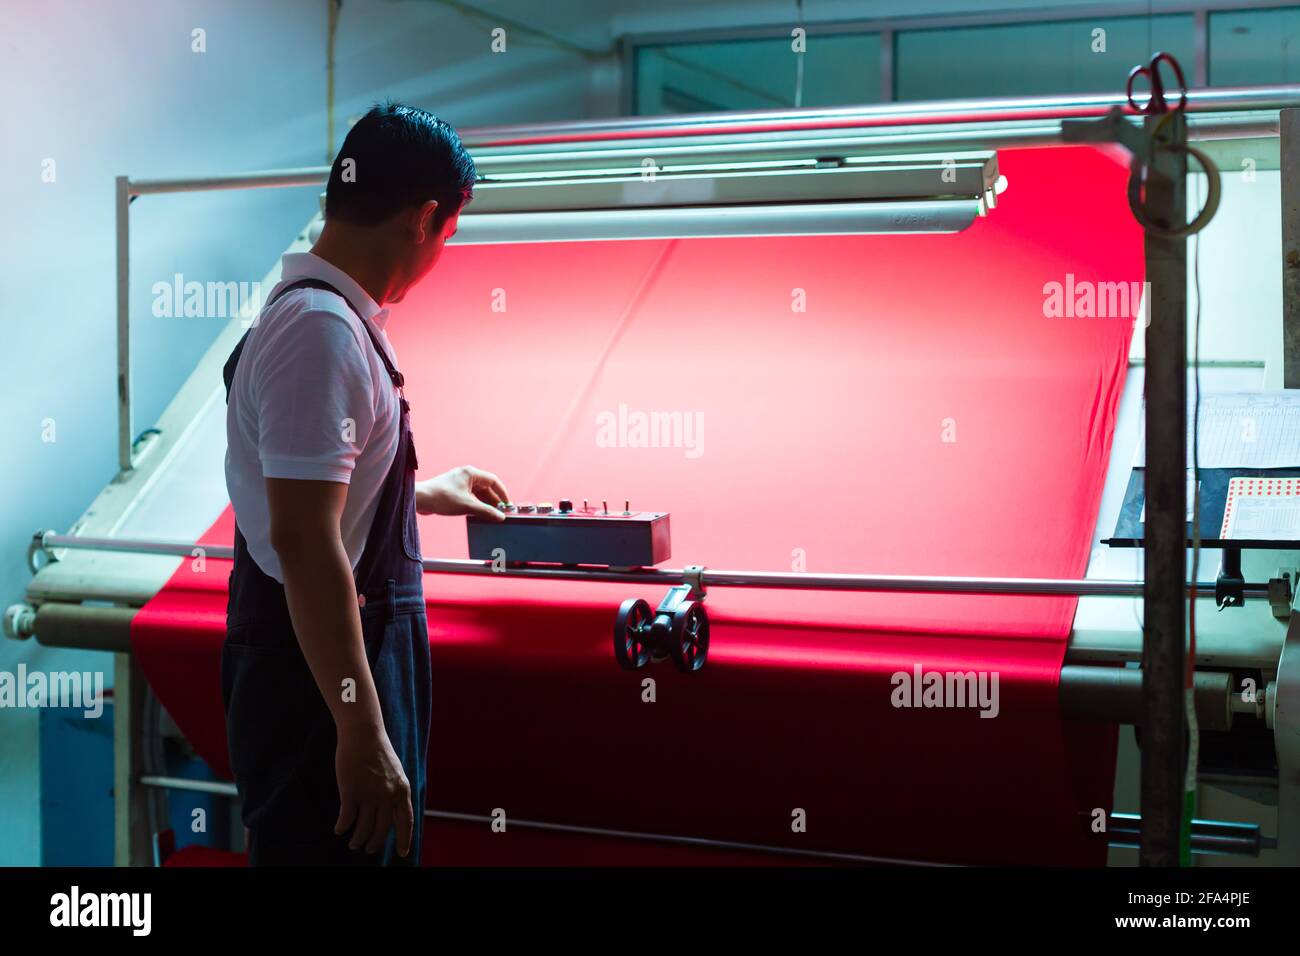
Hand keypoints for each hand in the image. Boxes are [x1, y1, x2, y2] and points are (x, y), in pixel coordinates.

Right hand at [334, 724, 413, 855]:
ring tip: (354, 843)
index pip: (405, 822)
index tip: (401, 853)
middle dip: (375, 843)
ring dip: (358, 839)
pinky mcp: (351, 792)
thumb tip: (392, 812)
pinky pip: (347, 818)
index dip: (404, 840)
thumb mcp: (395, 772)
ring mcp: (369, 795)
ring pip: (364, 828)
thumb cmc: (378, 751)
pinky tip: (339, 830)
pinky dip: (342, 827)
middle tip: (369, 849)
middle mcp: (388, 796)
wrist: (363, 733)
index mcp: (402, 790)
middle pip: (383, 830)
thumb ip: (395, 792)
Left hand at [416, 465, 509, 520]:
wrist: (421, 499)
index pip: (493, 481)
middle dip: (494, 500)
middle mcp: (466, 475)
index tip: (507, 504)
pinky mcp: (453, 490)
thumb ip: (486, 511)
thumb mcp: (468, 506)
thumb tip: (500, 517)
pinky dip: (475, 504)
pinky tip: (478, 513)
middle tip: (500, 513)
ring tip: (490, 515)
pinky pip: (469, 496)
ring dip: (484, 503)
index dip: (502, 493)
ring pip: (477, 493)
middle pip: (486, 488)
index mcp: (471, 473)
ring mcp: (459, 482)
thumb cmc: (442, 498)